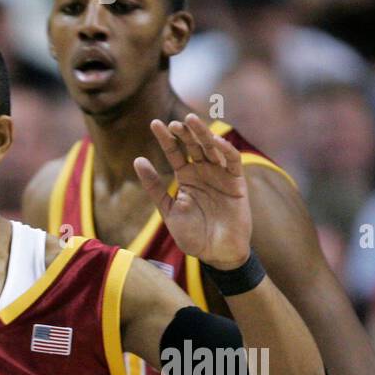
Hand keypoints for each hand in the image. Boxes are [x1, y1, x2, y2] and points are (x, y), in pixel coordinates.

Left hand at [134, 113, 251, 269]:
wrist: (216, 253)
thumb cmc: (192, 235)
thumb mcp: (168, 210)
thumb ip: (154, 187)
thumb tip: (137, 159)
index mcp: (186, 178)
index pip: (174, 152)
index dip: (166, 138)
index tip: (154, 123)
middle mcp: (204, 172)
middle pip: (193, 145)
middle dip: (184, 132)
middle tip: (172, 123)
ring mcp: (221, 175)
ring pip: (212, 148)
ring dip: (202, 134)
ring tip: (190, 121)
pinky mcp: (237, 181)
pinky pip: (232, 160)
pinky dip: (225, 149)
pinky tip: (214, 139)